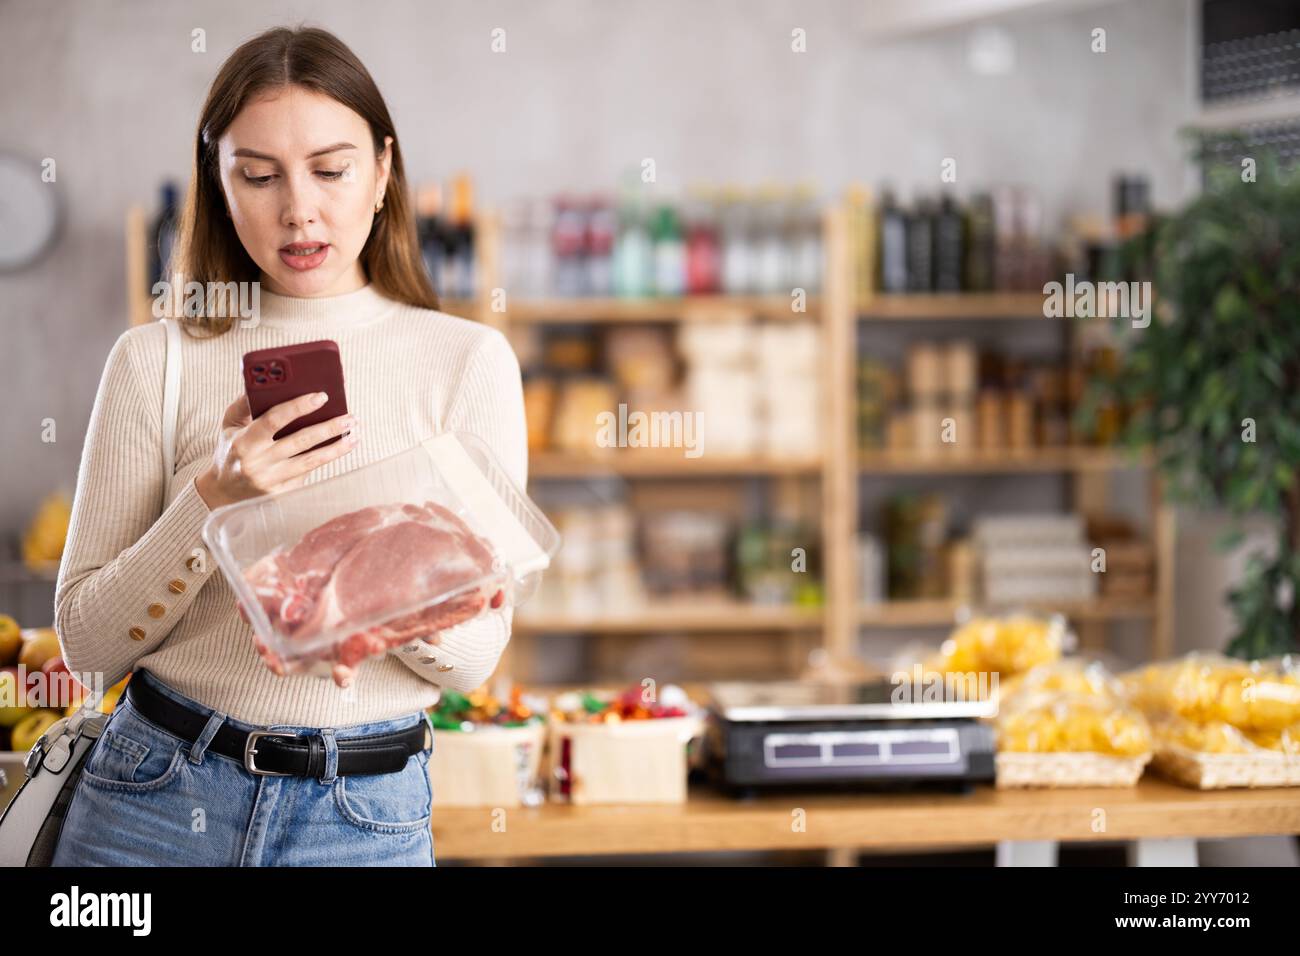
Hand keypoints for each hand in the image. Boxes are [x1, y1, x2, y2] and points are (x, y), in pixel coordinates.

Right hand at [196, 392, 356, 508]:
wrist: (224, 492)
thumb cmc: (231, 450)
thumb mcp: (229, 425)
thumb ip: (245, 404)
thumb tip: (267, 382)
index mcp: (244, 442)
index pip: (274, 420)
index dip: (298, 407)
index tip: (322, 396)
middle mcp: (258, 463)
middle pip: (300, 442)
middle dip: (329, 428)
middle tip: (351, 417)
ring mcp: (271, 481)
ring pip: (311, 462)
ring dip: (337, 448)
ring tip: (355, 435)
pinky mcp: (282, 494)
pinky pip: (308, 474)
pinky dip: (325, 459)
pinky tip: (340, 448)